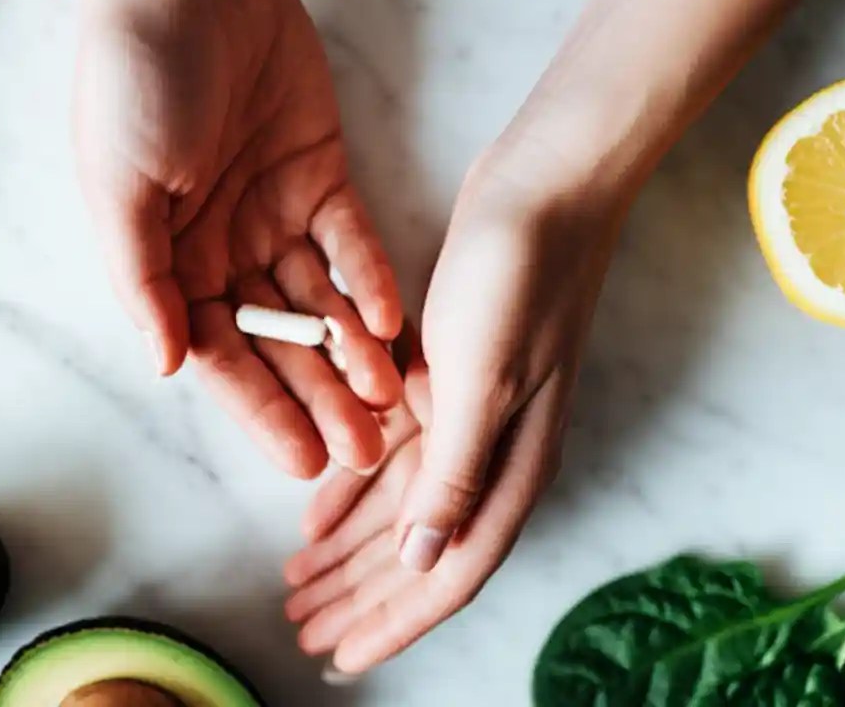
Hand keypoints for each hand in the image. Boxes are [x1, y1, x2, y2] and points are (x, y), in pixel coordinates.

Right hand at [75, 0, 402, 476]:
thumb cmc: (134, 84)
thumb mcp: (118, 189)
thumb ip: (143, 281)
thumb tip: (167, 367)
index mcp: (166, 263)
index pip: (220, 356)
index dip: (262, 410)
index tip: (304, 459)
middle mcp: (221, 250)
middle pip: (279, 341)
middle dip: (319, 397)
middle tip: (365, 450)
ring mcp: (273, 215)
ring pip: (321, 303)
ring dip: (354, 352)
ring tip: (390, 402)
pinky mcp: (319, 176)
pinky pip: (350, 241)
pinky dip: (370, 279)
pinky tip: (392, 322)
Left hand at [285, 129, 627, 672]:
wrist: (545, 186)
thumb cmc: (517, 279)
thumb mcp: (481, 381)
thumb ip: (457, 476)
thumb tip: (425, 562)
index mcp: (507, 468)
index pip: (445, 573)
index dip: (392, 621)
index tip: (341, 657)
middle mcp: (491, 455)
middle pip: (416, 552)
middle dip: (359, 596)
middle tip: (304, 629)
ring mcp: (468, 418)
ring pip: (399, 508)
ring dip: (349, 550)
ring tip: (300, 586)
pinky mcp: (444, 380)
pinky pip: (391, 454)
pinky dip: (352, 487)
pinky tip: (314, 514)